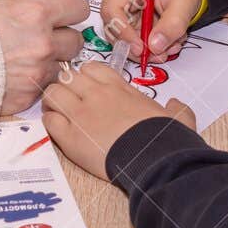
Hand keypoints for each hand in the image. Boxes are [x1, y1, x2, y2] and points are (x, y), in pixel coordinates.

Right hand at [0, 0, 87, 116]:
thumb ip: (16, 1)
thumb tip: (27, 1)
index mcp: (35, 13)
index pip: (77, 7)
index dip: (70, 10)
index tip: (62, 14)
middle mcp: (42, 44)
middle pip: (76, 41)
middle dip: (62, 39)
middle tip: (41, 41)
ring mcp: (37, 74)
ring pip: (62, 68)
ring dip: (48, 64)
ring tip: (23, 63)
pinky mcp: (27, 98)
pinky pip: (41, 89)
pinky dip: (31, 84)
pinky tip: (12, 79)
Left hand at [43, 63, 196, 180]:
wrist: (155, 160)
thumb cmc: (167, 138)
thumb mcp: (178, 117)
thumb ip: (176, 108)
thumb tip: (176, 104)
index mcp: (119, 87)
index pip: (91, 67)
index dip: (86, 77)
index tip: (88, 88)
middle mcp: (97, 94)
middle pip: (67, 76)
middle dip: (66, 87)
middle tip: (70, 102)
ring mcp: (81, 114)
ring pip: (52, 93)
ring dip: (53, 102)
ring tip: (59, 114)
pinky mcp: (70, 137)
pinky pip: (49, 120)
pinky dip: (51, 123)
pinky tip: (59, 131)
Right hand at [98, 0, 201, 62]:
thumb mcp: (184, 2)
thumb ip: (172, 24)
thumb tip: (154, 46)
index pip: (112, 10)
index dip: (123, 33)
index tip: (140, 49)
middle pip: (114, 28)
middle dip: (137, 46)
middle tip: (160, 54)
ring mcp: (119, 10)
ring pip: (121, 40)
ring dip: (146, 49)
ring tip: (170, 46)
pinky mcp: (125, 22)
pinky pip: (130, 41)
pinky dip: (148, 46)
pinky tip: (165, 43)